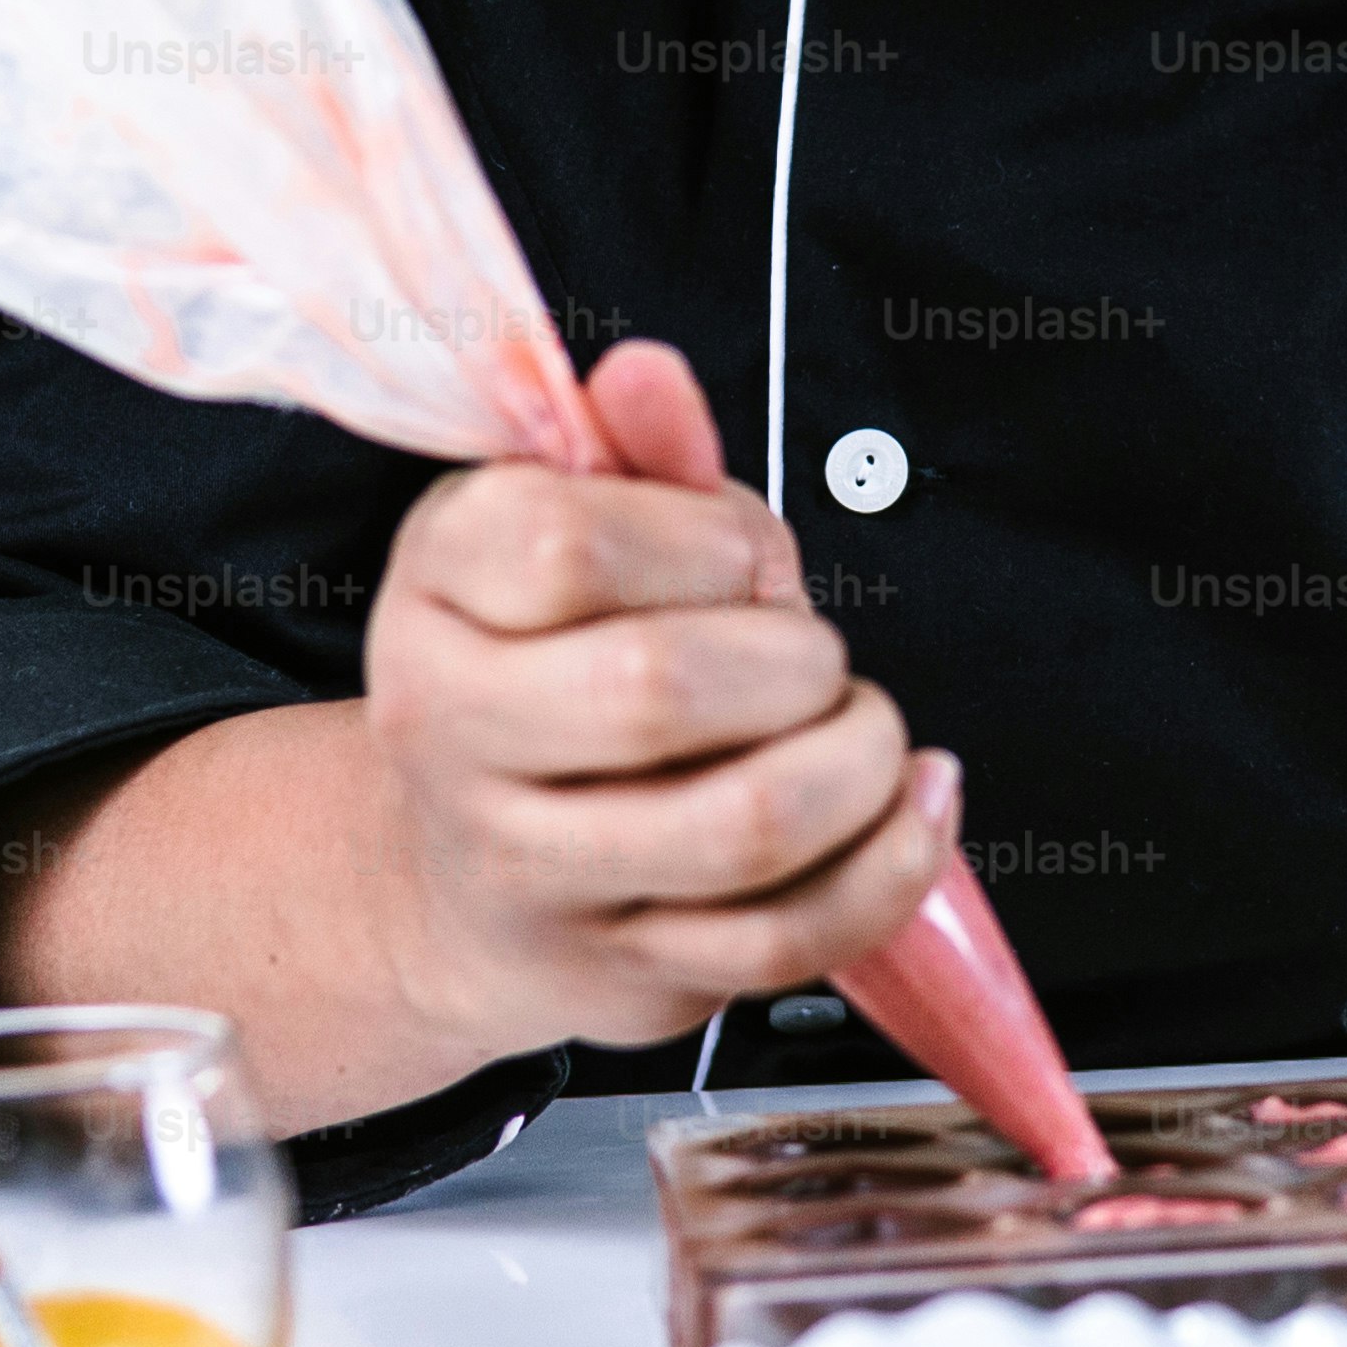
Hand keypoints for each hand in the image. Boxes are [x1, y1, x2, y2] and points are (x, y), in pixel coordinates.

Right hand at [343, 337, 950, 1067]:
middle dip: (795, 657)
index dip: (701, 540)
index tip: (734, 559)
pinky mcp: (624, 970)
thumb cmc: (558, 670)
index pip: (568, 546)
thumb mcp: (580, 529)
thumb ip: (637, 452)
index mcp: (437, 595)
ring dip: (857, 760)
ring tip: (858, 728)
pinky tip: (909, 802)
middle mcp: (455, 739)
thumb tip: (646, 376)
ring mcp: (534, 871)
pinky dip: (892, 863)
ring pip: (745, 827)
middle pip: (662, 690)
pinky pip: (789, 939)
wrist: (468, 876)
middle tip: (809, 655)